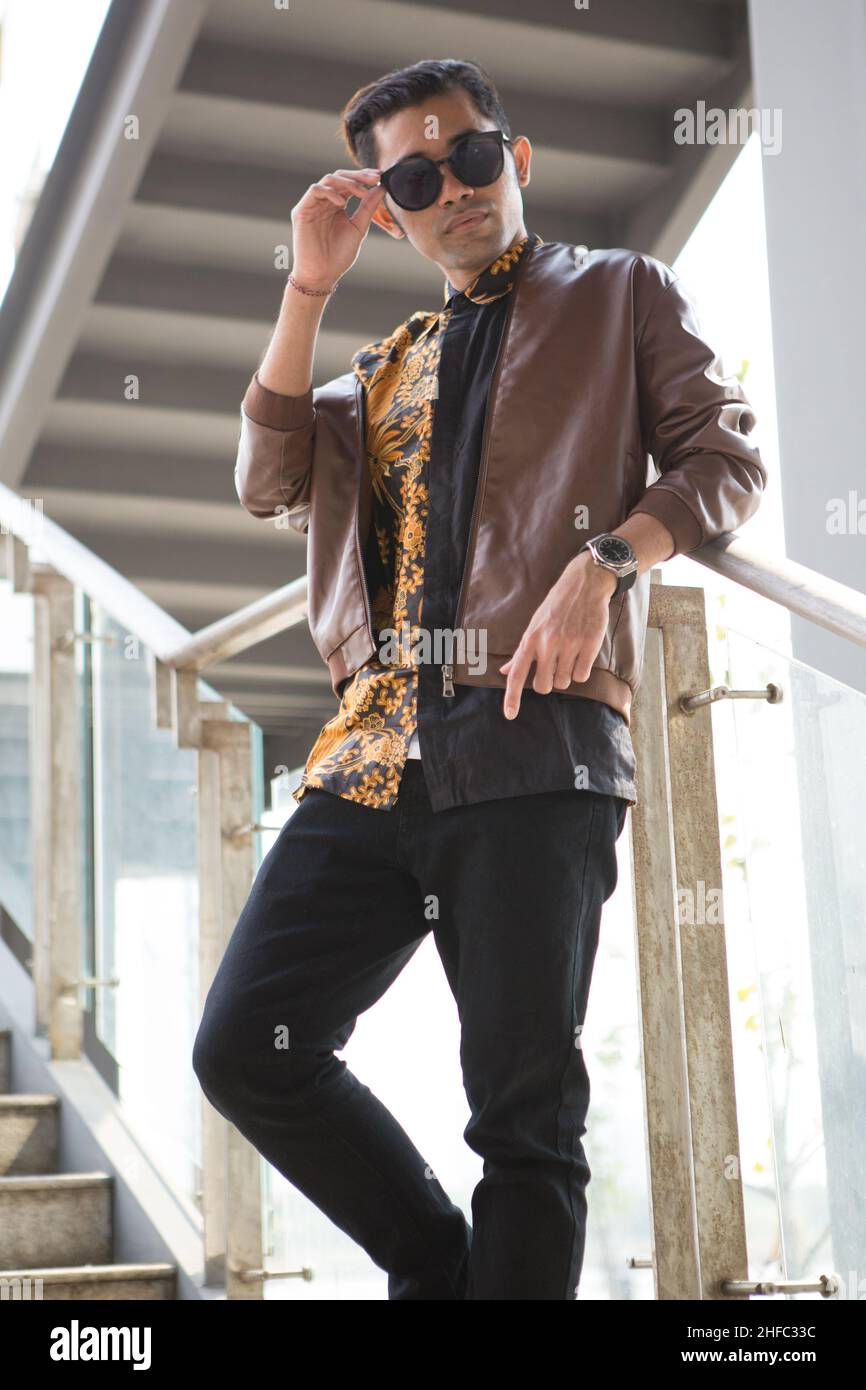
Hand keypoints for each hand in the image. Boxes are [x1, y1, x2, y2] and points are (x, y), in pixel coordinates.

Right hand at [290, 167, 385, 288]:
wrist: (322, 275)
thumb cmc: (338, 256)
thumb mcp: (358, 228)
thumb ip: (368, 208)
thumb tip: (381, 188)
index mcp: (337, 205)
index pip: (349, 183)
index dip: (364, 177)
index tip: (380, 177)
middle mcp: (324, 202)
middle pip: (340, 177)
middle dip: (358, 176)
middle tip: (375, 179)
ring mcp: (313, 205)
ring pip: (328, 180)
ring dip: (347, 183)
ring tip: (361, 192)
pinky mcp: (302, 210)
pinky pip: (315, 191)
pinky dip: (329, 192)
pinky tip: (342, 202)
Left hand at [498, 553, 617, 717]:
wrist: (584, 585)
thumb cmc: (556, 607)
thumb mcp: (533, 626)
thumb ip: (520, 652)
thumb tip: (504, 671)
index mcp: (530, 639)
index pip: (516, 674)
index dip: (512, 697)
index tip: (509, 715)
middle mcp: (548, 643)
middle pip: (543, 686)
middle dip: (548, 682)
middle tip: (553, 668)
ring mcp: (569, 645)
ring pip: (564, 683)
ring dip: (566, 676)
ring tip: (569, 656)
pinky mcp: (590, 645)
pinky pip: (582, 676)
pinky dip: (581, 670)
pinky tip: (581, 655)